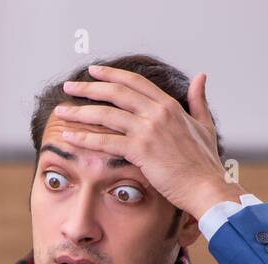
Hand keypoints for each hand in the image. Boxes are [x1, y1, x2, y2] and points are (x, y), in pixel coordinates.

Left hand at [54, 64, 240, 219]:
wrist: (206, 187)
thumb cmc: (205, 163)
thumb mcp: (204, 125)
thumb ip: (198, 100)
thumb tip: (200, 77)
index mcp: (170, 105)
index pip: (134, 82)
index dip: (111, 75)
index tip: (93, 72)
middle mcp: (158, 113)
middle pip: (115, 93)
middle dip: (88, 88)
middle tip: (68, 86)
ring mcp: (149, 130)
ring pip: (106, 115)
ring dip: (79, 112)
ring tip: (61, 112)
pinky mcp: (141, 151)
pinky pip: (106, 141)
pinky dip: (85, 139)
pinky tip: (69, 137)